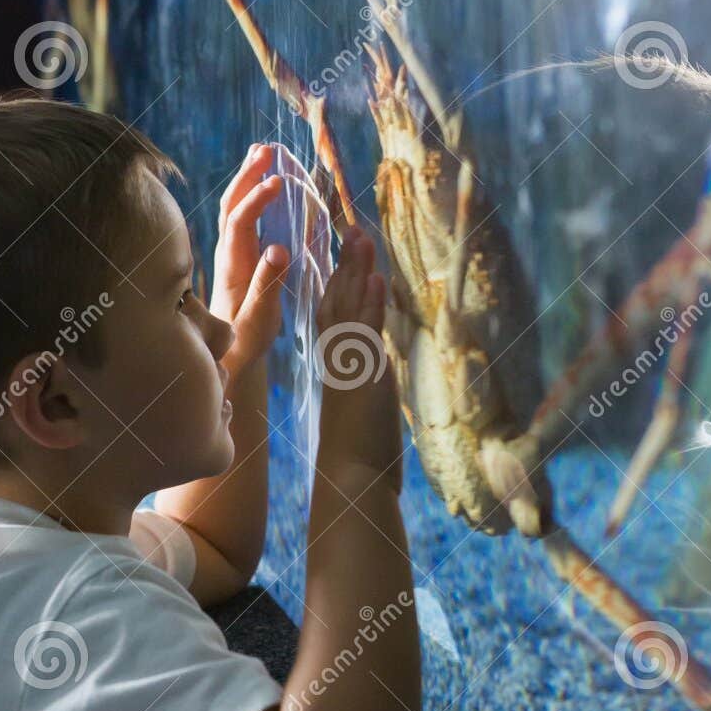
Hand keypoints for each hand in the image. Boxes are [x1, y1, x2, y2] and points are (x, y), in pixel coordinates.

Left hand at [209, 144, 290, 373]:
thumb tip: (279, 248)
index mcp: (233, 264)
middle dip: (247, 175)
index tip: (277, 182)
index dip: (257, 199)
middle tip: (266, 149)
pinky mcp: (237, 254)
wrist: (228, 350)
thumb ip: (269, 283)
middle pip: (232, 205)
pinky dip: (250, 193)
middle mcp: (227, 252)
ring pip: (233, 206)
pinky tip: (262, 180)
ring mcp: (230, 251)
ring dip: (246, 178)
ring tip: (262, 151)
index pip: (241, 221)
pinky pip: (241, 215)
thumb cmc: (246, 337)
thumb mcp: (260, 316)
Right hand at [315, 225, 401, 489]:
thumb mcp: (363, 412)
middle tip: (351, 230)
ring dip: (356, 272)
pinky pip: (364, 333)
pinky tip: (373, 278)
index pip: (333, 316)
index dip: (337, 283)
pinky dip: (369, 304)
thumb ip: (367, 387)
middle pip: (337, 302)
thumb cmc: (359, 458)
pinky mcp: (362, 376)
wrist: (352, 480)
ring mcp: (348, 367)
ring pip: (348, 310)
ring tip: (360, 237)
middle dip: (344, 266)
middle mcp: (338, 362)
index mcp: (338, 368)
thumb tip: (377, 377)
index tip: (341, 256)